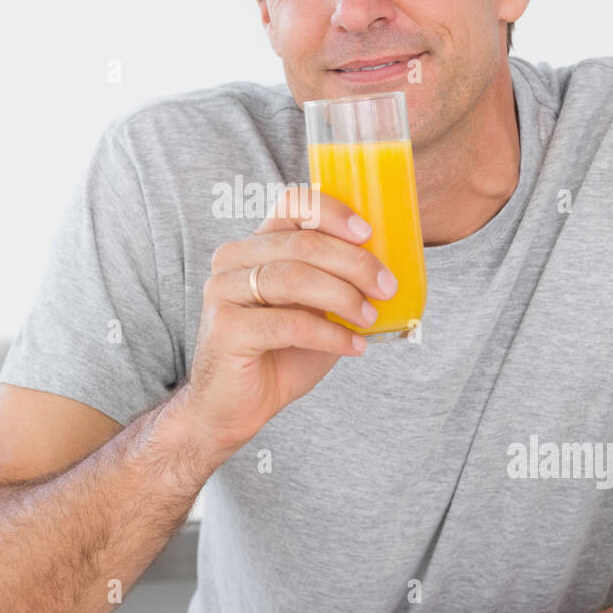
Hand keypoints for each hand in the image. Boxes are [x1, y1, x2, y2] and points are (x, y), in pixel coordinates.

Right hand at [182, 187, 397, 454]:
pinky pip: (289, 323)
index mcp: (255, 246)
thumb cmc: (277, 356)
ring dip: (343, 297)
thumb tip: (388, 270)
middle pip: (302, 242)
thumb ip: (336, 284)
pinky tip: (353, 346)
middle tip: (386, 286)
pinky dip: (330, 334)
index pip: (293, 205)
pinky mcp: (226, 328)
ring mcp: (223, 292)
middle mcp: (233, 260)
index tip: (369, 233)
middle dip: (353, 263)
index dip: (332, 212)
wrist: (231, 408)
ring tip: (370, 318)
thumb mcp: (313, 311)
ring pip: (294, 278)